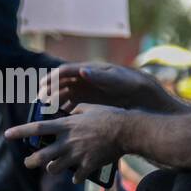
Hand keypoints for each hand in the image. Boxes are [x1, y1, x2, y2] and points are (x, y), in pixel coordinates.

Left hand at [6, 103, 125, 184]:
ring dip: (53, 168)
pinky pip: (77, 177)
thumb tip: (69, 112)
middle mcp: (67, 142)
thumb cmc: (109, 115)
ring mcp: (77, 155)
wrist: (126, 130)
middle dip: (31, 160)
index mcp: (66, 126)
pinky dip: (76, 178)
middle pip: (42, 155)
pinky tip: (77, 177)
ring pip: (55, 168)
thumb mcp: (88, 108)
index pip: (37, 128)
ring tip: (54, 167)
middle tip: (28, 162)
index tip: (7, 134)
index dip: (20, 132)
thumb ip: (75, 112)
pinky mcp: (88, 165)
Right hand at [40, 61, 169, 112]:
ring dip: (55, 101)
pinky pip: (74, 103)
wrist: (151, 99)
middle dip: (49, 91)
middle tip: (39, 102)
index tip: (42, 87)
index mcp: (93, 70)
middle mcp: (88, 78)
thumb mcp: (121, 81)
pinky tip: (61, 120)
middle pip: (62, 83)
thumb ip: (102, 77)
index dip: (52, 78)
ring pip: (65, 94)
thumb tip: (83, 71)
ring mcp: (89, 89)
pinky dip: (65, 109)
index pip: (66, 71)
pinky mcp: (93, 100)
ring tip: (46, 112)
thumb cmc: (138, 87)